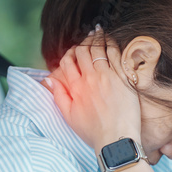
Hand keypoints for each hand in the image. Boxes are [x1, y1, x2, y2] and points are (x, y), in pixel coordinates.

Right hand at [45, 28, 141, 153]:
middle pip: (82, 52)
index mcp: (75, 87)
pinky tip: (110, 39)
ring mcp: (107, 76)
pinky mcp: (122, 77)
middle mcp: (90, 78)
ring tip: (97, 32)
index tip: (72, 53)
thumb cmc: (94, 132)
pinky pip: (115, 54)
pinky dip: (111, 44)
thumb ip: (58, 95)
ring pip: (98, 49)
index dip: (68, 54)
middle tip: (86, 39)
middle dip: (82, 43)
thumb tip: (49, 79)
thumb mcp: (69, 116)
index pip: (67, 62)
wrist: (116, 139)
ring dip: (96, 38)